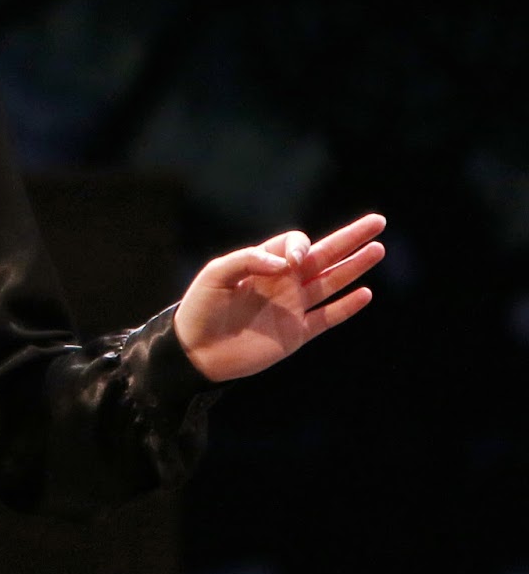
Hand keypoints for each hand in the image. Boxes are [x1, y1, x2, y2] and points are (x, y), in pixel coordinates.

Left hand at [173, 213, 385, 381]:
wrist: (196, 351)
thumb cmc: (201, 308)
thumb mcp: (216, 275)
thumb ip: (249, 260)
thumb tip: (288, 263)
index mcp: (263, 265)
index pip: (296, 243)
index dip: (301, 246)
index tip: (293, 262)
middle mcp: (283, 283)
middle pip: (323, 255)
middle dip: (350, 239)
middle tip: (378, 222)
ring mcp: (292, 307)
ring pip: (331, 282)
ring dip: (354, 267)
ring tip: (378, 249)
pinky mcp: (296, 334)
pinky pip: (327, 318)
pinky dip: (346, 307)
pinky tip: (365, 293)